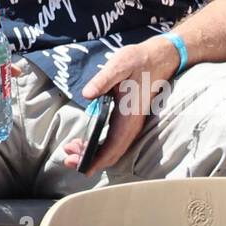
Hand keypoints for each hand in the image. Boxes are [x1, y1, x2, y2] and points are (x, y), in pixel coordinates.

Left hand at [61, 36, 178, 174]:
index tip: (80, 167)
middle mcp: (132, 125)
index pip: (112, 147)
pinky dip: (99, 146)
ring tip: (71, 149)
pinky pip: (114, 141)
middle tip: (67, 157)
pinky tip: (86, 142)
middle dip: (89, 160)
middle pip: (111, 154)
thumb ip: (103, 80)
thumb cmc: (138, 60)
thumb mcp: (119, 65)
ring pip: (112, 149)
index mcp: (129, 116)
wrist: (159, 58)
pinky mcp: (129, 121)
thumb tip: (86, 95)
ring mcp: (131, 124)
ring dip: (92, 153)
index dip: (96, 160)